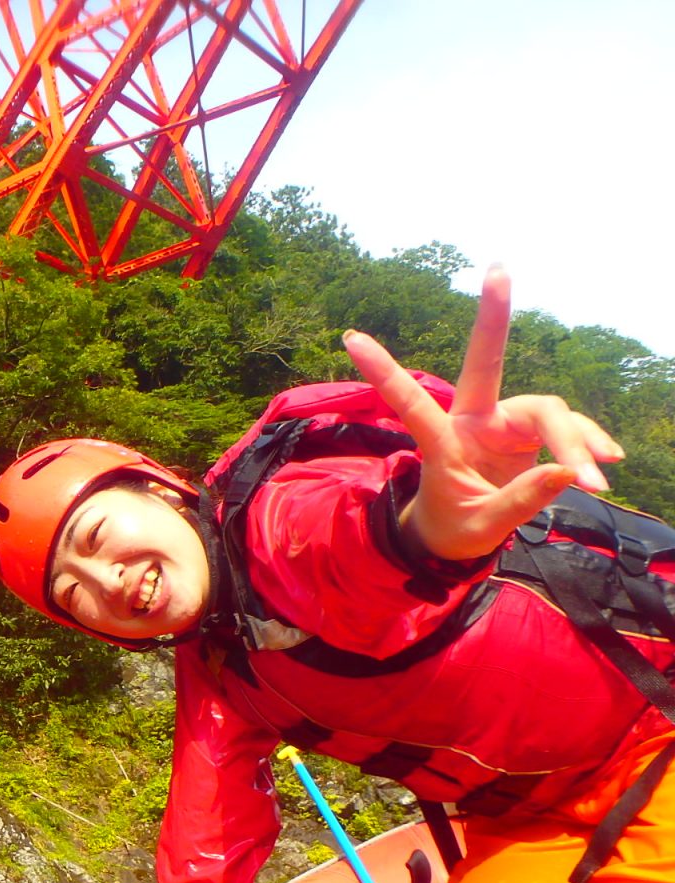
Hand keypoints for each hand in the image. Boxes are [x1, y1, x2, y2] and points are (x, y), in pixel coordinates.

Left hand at [342, 266, 623, 560]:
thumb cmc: (455, 529)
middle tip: (499, 267)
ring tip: (596, 484)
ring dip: (576, 443)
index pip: (411, 402)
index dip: (384, 372)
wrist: (458, 537)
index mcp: (442, 441)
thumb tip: (568, 472)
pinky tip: (607, 462)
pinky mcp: (529, 431)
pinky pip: (566, 429)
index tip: (351, 338)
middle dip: (491, 317)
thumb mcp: (482, 525)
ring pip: (547, 411)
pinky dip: (587, 445)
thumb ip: (521, 500)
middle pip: (490, 368)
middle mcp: (472, 420)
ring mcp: (503, 422)